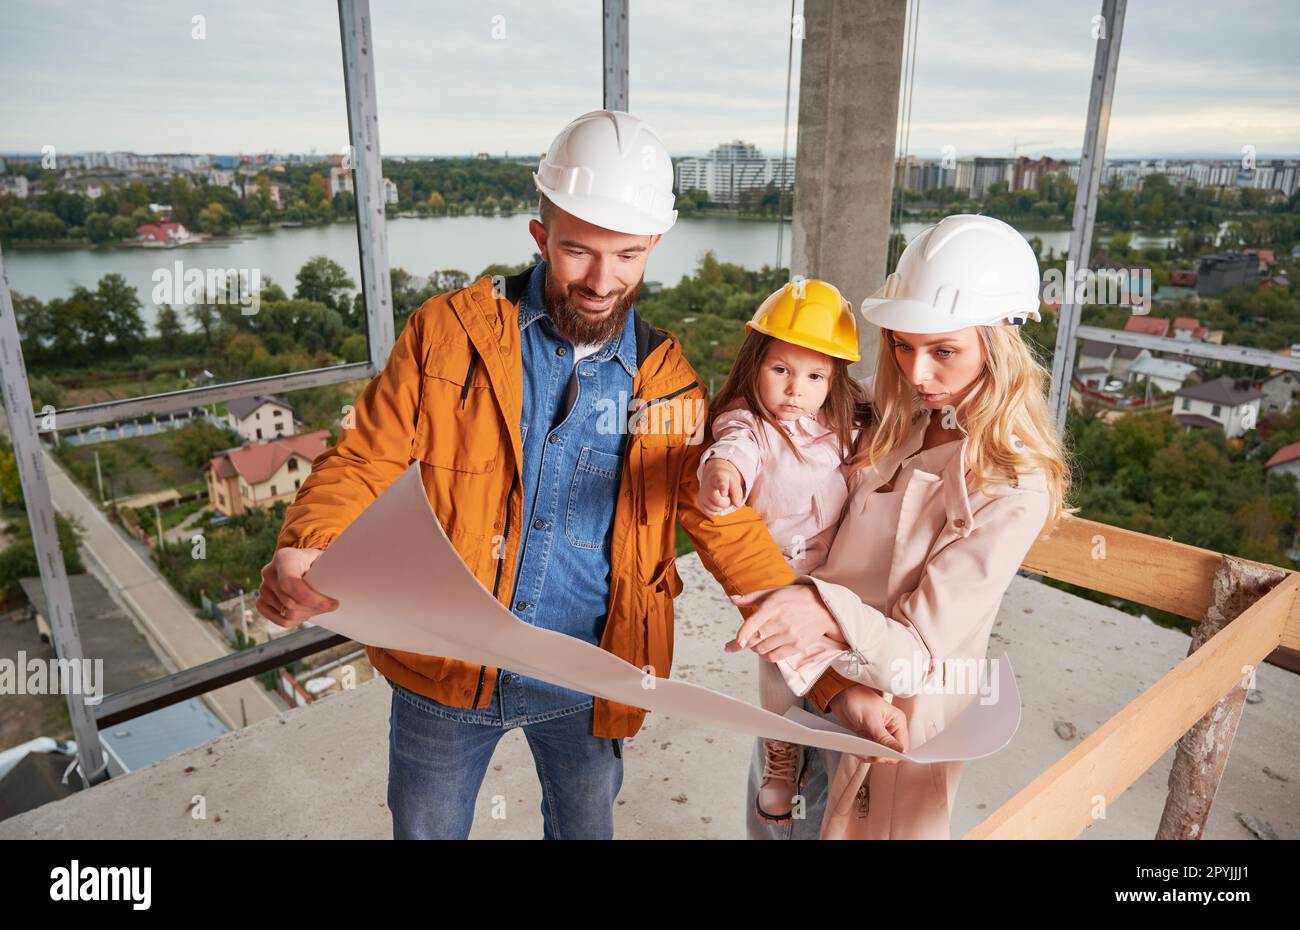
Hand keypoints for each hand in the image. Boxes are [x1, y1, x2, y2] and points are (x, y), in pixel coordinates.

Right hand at [257, 547, 338, 627]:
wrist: (301, 563)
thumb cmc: (315, 561)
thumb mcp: (324, 559)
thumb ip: (330, 569)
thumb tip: (346, 580)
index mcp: (284, 558)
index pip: (290, 583)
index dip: (312, 598)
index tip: (332, 603)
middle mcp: (269, 572)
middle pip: (291, 602)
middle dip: (315, 608)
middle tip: (331, 605)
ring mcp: (263, 588)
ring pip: (287, 613)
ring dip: (307, 614)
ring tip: (318, 605)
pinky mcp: (261, 601)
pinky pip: (279, 620)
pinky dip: (295, 620)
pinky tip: (305, 611)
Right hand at [698, 457, 744, 514]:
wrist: (713, 476)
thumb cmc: (726, 480)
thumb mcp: (734, 481)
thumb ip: (737, 492)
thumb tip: (736, 505)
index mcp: (719, 478)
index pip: (721, 483)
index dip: (723, 488)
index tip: (724, 492)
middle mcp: (708, 486)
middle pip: (718, 501)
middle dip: (727, 502)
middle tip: (727, 496)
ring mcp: (703, 495)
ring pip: (716, 509)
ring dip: (723, 506)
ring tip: (722, 497)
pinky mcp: (701, 502)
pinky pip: (712, 513)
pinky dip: (717, 510)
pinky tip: (717, 501)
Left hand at [726, 584, 840, 661]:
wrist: (824, 607)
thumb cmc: (796, 597)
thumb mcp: (774, 591)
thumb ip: (751, 597)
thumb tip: (732, 599)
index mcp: (773, 606)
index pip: (753, 623)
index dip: (742, 635)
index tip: (735, 643)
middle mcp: (781, 621)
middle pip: (755, 639)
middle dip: (742, 644)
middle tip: (735, 645)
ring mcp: (790, 635)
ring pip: (762, 650)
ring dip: (755, 648)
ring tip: (756, 642)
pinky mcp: (797, 646)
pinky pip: (774, 657)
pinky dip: (766, 656)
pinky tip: (765, 650)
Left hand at [829, 685, 908, 764]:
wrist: (841, 696)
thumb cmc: (857, 699)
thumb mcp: (871, 719)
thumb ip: (884, 738)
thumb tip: (899, 751)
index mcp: (897, 722)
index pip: (902, 748)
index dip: (892, 755)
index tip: (878, 754)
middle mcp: (891, 730)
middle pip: (891, 755)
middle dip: (877, 755)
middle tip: (865, 749)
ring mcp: (881, 735)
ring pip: (879, 756)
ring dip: (868, 755)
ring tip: (858, 746)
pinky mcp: (870, 739)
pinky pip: (870, 753)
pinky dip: (862, 753)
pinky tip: (855, 746)